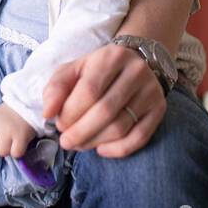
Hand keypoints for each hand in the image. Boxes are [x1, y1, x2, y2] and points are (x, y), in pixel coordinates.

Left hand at [0, 103, 38, 157]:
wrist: (29, 104)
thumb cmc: (11, 112)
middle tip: (6, 138)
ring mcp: (8, 131)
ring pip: (1, 152)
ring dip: (8, 149)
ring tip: (13, 142)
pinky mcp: (21, 137)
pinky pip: (15, 153)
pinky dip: (18, 151)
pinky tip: (21, 144)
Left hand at [40, 43, 165, 157]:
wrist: (135, 62)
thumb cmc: (97, 70)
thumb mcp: (74, 70)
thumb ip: (56, 88)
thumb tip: (48, 113)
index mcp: (111, 57)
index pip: (89, 90)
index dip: (70, 113)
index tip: (59, 124)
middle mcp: (136, 71)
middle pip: (105, 111)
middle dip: (80, 132)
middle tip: (66, 142)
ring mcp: (151, 91)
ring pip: (121, 127)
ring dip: (95, 142)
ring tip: (80, 144)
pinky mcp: (159, 109)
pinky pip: (140, 137)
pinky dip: (118, 150)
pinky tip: (101, 149)